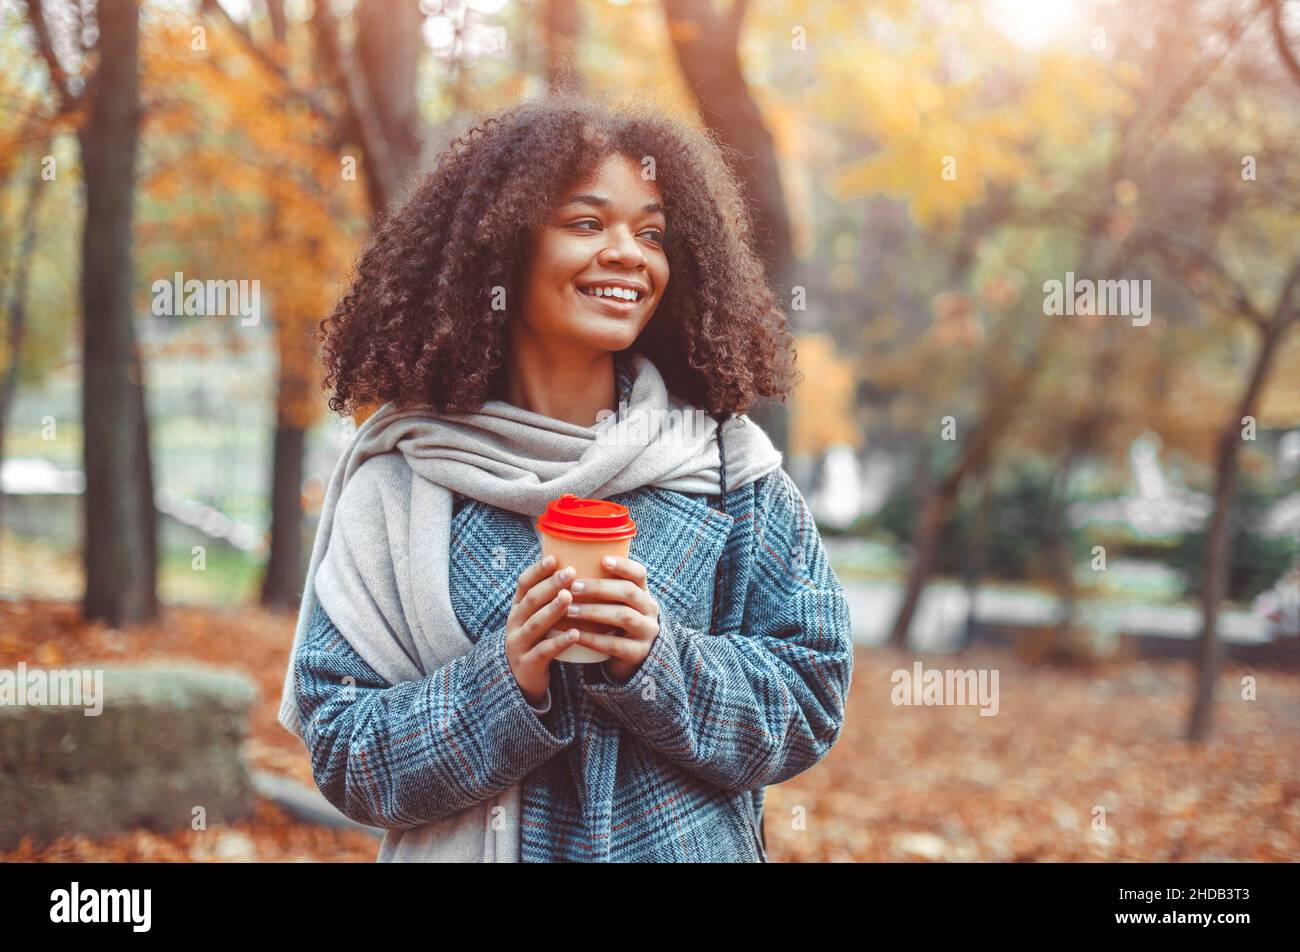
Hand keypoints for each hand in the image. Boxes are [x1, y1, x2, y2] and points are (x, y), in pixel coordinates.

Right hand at [505, 554, 580, 705]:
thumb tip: (576, 565)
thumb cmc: (536, 640)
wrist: (518, 679)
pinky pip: (543, 651)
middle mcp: (515, 623)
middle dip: (550, 585)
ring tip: (568, 597)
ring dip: (552, 610)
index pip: (523, 584)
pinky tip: (574, 634)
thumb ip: (549, 597)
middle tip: (570, 573)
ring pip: (535, 624)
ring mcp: (519, 644)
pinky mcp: (528, 665)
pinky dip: (559, 642)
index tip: (553, 558)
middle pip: (530, 600)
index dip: (537, 570)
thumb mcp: (536, 617)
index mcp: (518, 608)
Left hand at [567, 555, 659, 682]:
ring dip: (594, 612)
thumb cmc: (613, 621)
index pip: (639, 573)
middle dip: (600, 587)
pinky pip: (614, 644)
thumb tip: (564, 563)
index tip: (603, 560)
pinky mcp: (638, 653)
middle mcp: (650, 609)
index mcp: (643, 591)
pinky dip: (593, 639)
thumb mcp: (614, 602)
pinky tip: (575, 635)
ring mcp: (647, 631)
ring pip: (624, 616)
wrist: (628, 657)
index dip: (623, 565)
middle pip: (629, 592)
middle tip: (573, 586)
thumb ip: (600, 586)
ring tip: (569, 610)